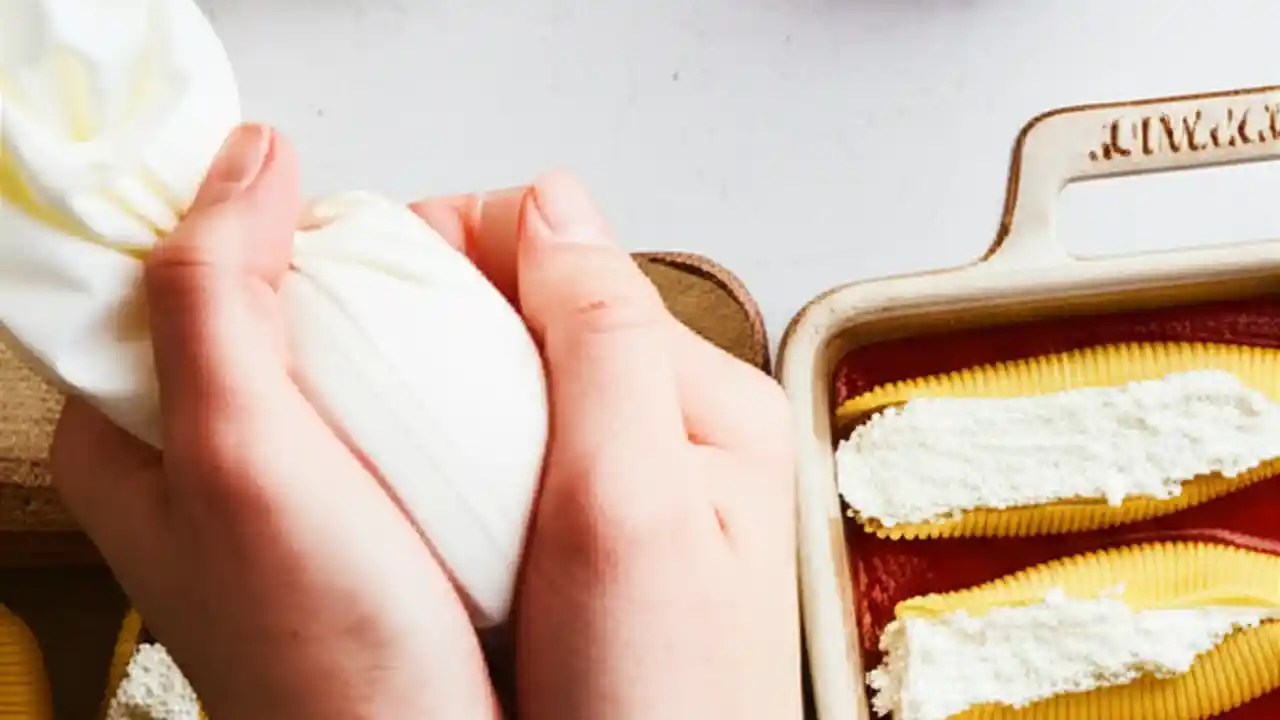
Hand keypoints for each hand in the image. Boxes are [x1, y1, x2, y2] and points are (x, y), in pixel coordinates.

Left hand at [51, 124, 499, 718]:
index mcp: (133, 434)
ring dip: (387, 314)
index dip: (236, 215)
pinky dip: (424, 369)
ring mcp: (289, 474)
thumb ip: (216, 298)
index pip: (159, 268)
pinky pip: (383, 395)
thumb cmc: (320, 651)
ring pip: (329, 343)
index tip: (319, 202)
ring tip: (451, 305)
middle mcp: (206, 451)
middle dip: (331, 265)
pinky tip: (465, 370)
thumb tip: (244, 161)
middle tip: (411, 258)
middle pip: (255, 300)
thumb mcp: (241, 452)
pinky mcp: (361, 494)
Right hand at [417, 174, 801, 718]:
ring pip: (524, 375)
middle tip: (362, 354)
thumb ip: (602, 343)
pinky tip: (428, 477)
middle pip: (544, 312)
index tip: (375, 268)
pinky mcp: (604, 525)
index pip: (573, 258)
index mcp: (704, 396)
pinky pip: (522, 443)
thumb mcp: (630, 507)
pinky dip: (465, 439)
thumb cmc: (663, 698)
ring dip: (453, 375)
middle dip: (450, 312)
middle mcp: (679, 425)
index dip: (467, 242)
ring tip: (387, 414)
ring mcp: (641, 475)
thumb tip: (553, 200)